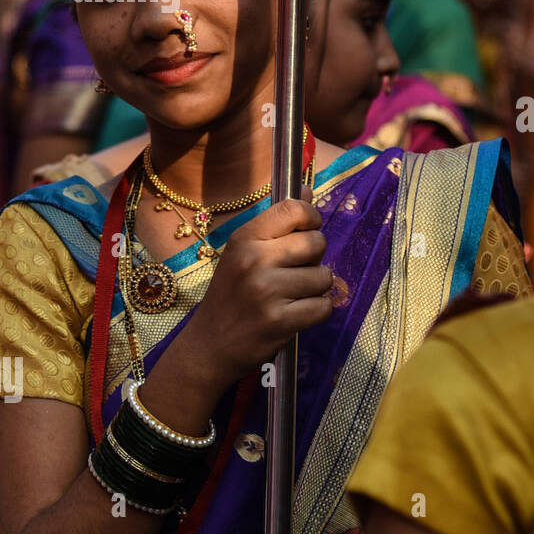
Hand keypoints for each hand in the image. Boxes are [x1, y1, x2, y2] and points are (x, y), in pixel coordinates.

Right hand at [175, 186, 332, 394]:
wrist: (209, 345)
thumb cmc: (232, 294)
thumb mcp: (244, 251)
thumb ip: (277, 222)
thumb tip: (305, 188)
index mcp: (245, 238)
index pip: (295, 209)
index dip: (311, 218)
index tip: (308, 231)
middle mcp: (254, 260)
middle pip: (317, 242)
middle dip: (315, 258)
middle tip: (296, 271)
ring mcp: (267, 292)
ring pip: (324, 277)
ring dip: (316, 288)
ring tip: (293, 295)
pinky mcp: (279, 322)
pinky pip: (324, 307)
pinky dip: (317, 311)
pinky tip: (297, 313)